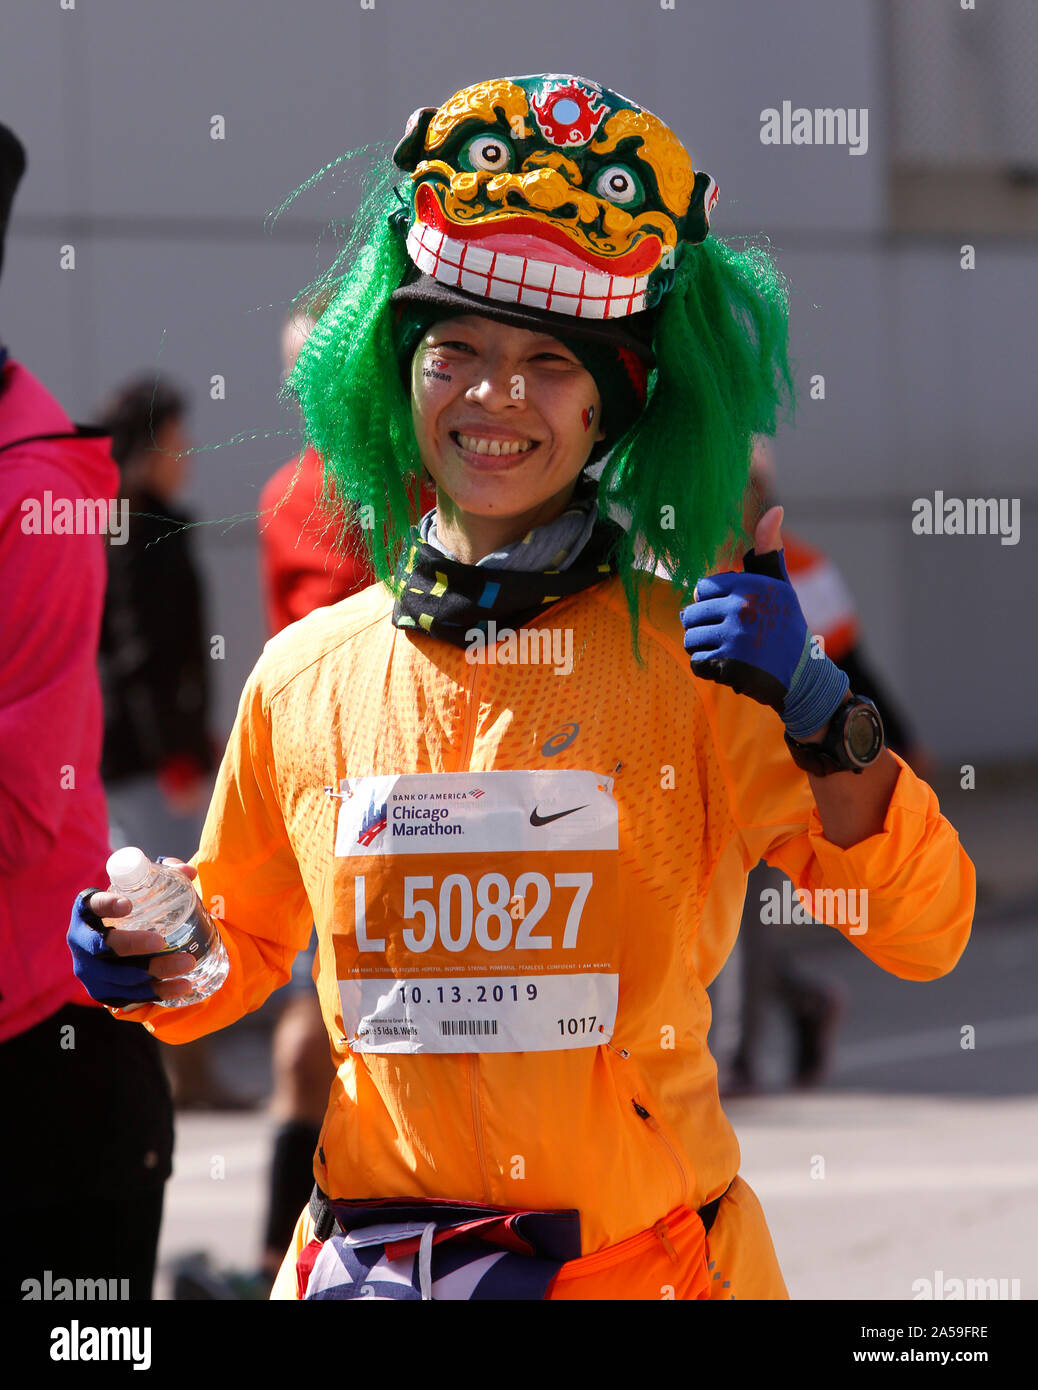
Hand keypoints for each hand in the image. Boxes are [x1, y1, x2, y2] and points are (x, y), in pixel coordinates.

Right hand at [67, 858, 199, 1006]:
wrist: (118, 946)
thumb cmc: (131, 910)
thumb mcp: (141, 890)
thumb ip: (165, 877)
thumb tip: (189, 872)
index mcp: (86, 910)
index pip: (91, 905)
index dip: (106, 905)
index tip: (128, 904)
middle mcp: (81, 941)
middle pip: (102, 947)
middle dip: (133, 944)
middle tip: (162, 940)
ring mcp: (90, 970)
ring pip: (119, 976)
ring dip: (155, 971)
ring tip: (187, 963)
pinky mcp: (103, 992)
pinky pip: (129, 996)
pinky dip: (157, 993)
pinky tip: (182, 986)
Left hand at [680, 506, 848, 737]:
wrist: (803, 675)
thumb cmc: (787, 627)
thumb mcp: (780, 586)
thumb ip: (768, 550)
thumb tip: (775, 509)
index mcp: (750, 585)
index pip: (702, 588)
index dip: (710, 603)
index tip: (729, 613)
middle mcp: (741, 607)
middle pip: (691, 615)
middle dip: (703, 627)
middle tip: (728, 636)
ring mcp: (734, 638)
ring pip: (691, 640)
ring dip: (704, 649)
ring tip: (728, 651)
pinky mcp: (728, 665)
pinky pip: (697, 663)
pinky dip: (709, 669)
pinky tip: (729, 667)